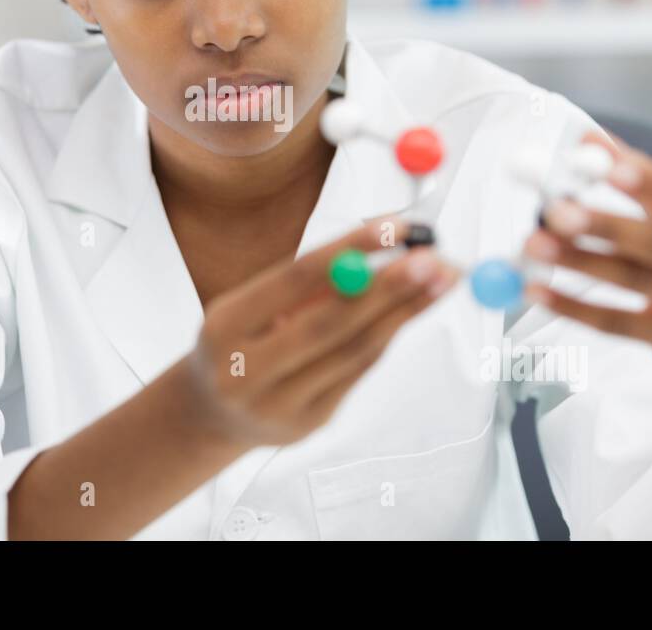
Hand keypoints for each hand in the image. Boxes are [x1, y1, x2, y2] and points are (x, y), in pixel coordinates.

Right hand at [182, 217, 460, 448]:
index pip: (297, 278)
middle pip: (332, 321)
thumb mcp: (253, 304)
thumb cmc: (239, 340)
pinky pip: (357, 373)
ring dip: (405, 312)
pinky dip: (388, 336)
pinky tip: (411, 311)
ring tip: (441, 279)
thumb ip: (312, 279)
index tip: (398, 228)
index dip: (351, 249)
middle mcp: (245, 369)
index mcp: (225, 325)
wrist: (210, 413)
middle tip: (434, 259)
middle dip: (391, 287)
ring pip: (354, 351)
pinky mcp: (308, 424)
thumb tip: (383, 242)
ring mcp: (278, 404)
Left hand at [521, 131, 651, 371]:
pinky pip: (621, 325)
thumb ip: (644, 180)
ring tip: (534, 244)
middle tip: (554, 210)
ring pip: (638, 283)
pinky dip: (574, 307)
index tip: (607, 166)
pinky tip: (538, 289)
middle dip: (606, 226)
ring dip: (579, 262)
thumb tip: (588, 143)